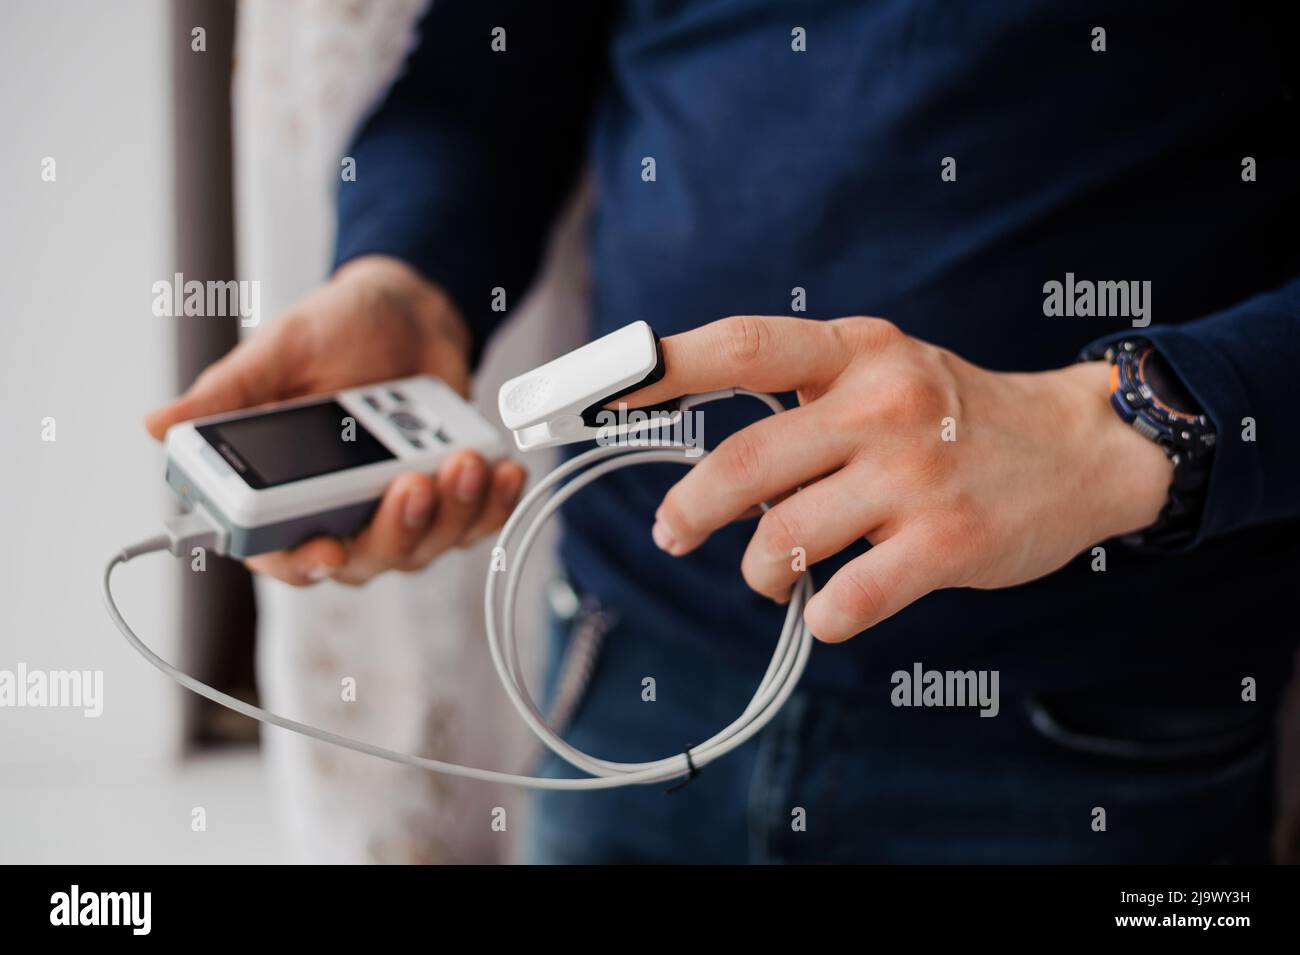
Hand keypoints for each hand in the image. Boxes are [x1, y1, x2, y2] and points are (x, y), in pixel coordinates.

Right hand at [145, 255, 525, 585]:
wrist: (408, 312)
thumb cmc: (336, 332)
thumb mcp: (282, 351)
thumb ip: (229, 393)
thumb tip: (158, 425)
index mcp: (284, 492)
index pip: (281, 554)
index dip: (301, 565)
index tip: (328, 552)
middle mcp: (340, 514)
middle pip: (364, 561)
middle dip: (396, 529)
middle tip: (416, 482)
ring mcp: (398, 513)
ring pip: (424, 547)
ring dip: (450, 512)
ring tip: (465, 462)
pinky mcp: (450, 500)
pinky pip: (474, 524)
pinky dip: (493, 504)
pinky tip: (503, 471)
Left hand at [626, 315, 1172, 641]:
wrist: (1081, 448)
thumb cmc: (959, 415)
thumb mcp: (885, 368)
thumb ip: (804, 391)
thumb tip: (697, 442)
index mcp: (857, 351)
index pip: (739, 348)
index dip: (661, 371)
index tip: (605, 397)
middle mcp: (883, 404)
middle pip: (743, 465)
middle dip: (689, 512)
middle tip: (672, 533)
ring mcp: (915, 475)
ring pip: (785, 540)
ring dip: (762, 572)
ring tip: (775, 573)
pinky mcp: (947, 543)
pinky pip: (846, 601)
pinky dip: (821, 615)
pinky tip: (828, 608)